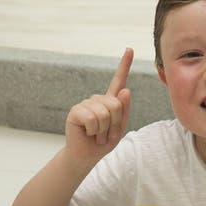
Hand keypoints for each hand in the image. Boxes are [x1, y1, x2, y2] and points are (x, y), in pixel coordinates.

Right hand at [65, 48, 132, 163]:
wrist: (86, 156)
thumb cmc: (103, 141)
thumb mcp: (120, 128)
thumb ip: (124, 110)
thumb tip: (126, 90)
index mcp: (110, 100)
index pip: (119, 79)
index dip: (125, 64)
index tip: (129, 49)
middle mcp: (98, 98)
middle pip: (116, 104)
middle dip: (114, 124)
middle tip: (105, 133)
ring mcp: (86, 103)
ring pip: (105, 113)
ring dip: (103, 130)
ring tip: (96, 134)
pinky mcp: (76, 111)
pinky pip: (92, 119)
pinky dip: (93, 131)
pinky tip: (87, 133)